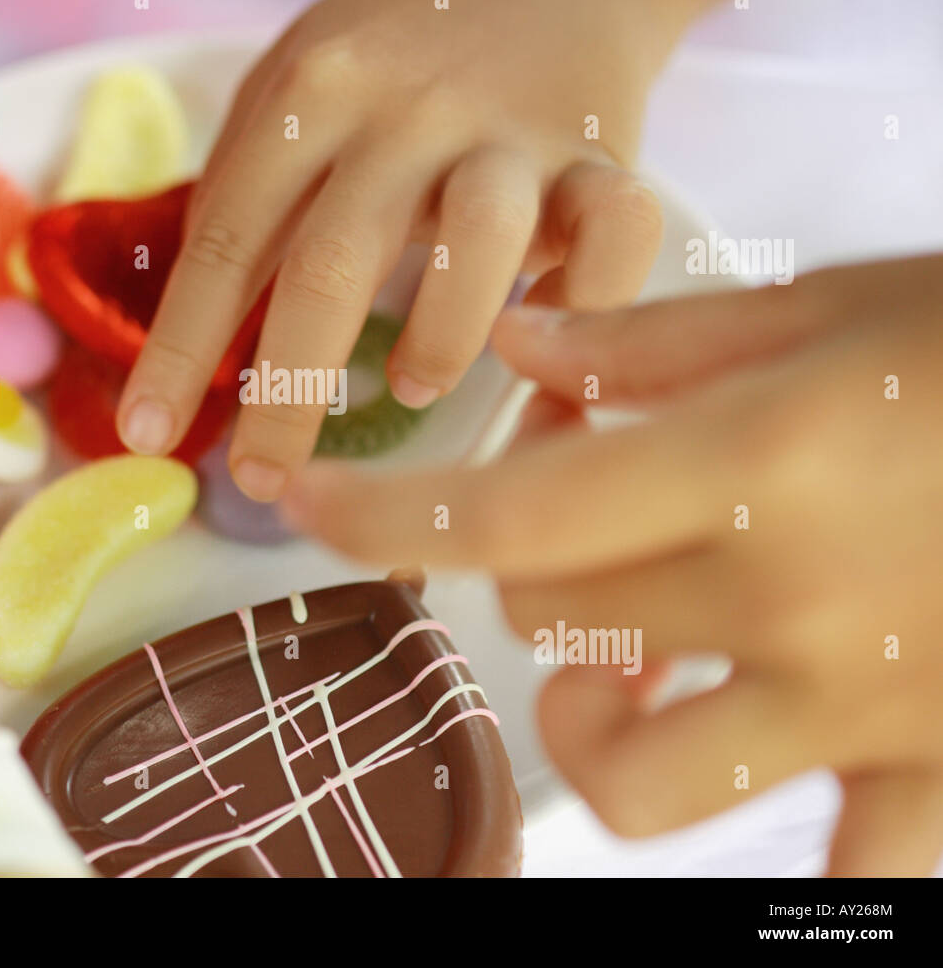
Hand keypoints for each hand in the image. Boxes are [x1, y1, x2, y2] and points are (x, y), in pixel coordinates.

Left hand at [117, 0, 688, 498]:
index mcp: (313, 90)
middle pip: (329, 266)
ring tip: (407, 390)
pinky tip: (548, 336)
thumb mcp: (303, 75)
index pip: (227, 239)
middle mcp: (407, 108)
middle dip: (284, 396)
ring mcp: (510, 129)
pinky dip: (586, 304)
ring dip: (436, 343)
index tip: (147, 434)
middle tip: (261, 484)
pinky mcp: (606, 151)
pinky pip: (612, 237)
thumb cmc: (410, 39)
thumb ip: (253, 181)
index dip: (181, 348)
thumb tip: (203, 327)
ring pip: (474, 248)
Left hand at [281, 255, 942, 875]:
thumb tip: (519, 343)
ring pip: (638, 772)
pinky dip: (790, 840)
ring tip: (626, 667)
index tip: (296, 504)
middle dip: (529, 567)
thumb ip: (656, 336)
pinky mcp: (940, 768)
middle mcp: (787, 605)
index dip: (380, 519)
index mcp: (747, 468)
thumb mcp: (828, 303)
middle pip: (554, 621)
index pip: (500, 517)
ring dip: (596, 722)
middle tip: (581, 514)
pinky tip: (764, 762)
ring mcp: (864, 710)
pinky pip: (850, 871)